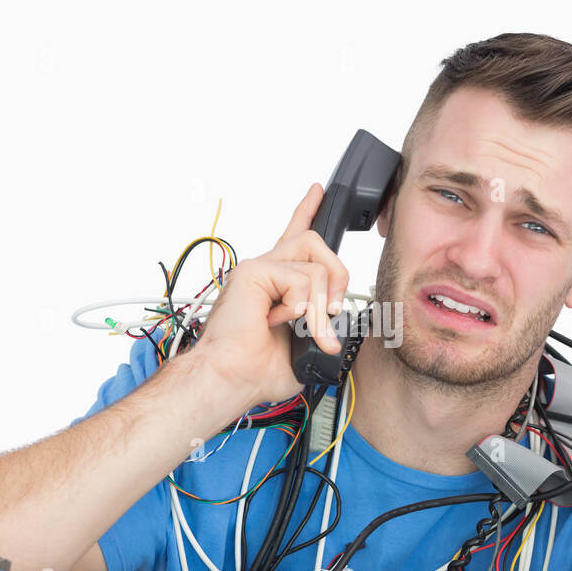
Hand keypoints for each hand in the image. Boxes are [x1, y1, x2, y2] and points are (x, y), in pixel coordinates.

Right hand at [189, 182, 349, 404]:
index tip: (318, 192)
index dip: (307, 211)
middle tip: (330, 314)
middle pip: (317, 244)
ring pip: (316, 266)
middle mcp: (266, 271)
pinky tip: (276, 320)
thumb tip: (339, 323)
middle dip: (338, 280)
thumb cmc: (256, 369)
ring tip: (303, 328)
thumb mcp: (306, 346)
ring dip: (320, 306)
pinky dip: (299, 306)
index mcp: (275, 284)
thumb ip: (323, 326)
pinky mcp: (253, 272)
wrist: (232, 378)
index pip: (294, 237)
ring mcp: (258, 269)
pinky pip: (300, 279)